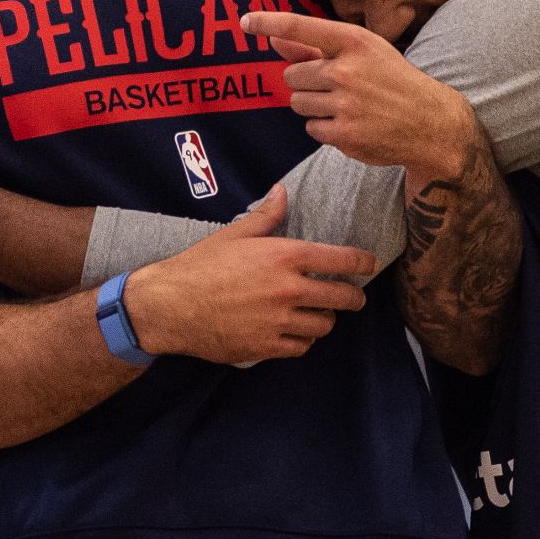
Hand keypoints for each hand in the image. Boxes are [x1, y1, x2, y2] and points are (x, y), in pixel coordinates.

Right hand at [125, 186, 375, 363]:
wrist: (170, 306)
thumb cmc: (200, 266)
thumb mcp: (234, 234)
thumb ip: (266, 216)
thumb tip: (282, 191)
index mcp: (285, 256)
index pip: (342, 260)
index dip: (362, 262)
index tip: (369, 264)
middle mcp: (289, 289)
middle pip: (343, 298)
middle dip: (353, 298)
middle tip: (353, 298)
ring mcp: (280, 321)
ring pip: (324, 325)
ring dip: (325, 319)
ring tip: (317, 314)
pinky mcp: (268, 347)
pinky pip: (302, 347)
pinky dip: (303, 340)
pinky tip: (294, 332)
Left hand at [242, 11, 477, 182]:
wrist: (429, 122)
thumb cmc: (391, 81)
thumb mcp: (363, 54)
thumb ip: (316, 47)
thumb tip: (273, 39)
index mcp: (355, 41)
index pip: (301, 27)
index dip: (269, 23)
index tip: (244, 21)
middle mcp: (347, 70)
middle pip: (292, 75)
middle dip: (306, 83)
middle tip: (337, 88)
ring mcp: (345, 104)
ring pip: (298, 104)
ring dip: (313, 106)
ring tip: (345, 106)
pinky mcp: (344, 135)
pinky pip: (311, 129)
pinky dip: (325, 128)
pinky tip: (350, 124)